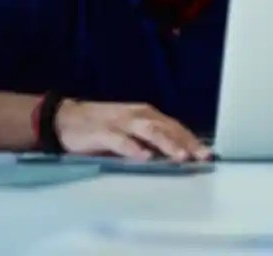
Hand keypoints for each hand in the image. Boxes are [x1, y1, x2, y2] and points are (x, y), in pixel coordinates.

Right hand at [54, 99, 210, 161]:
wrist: (65, 118)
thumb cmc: (102, 126)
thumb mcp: (131, 128)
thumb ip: (151, 138)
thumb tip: (176, 152)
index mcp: (147, 115)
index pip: (175, 127)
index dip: (192, 140)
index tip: (208, 153)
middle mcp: (138, 115)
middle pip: (168, 128)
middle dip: (187, 143)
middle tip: (203, 156)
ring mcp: (121, 123)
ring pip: (150, 132)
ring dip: (167, 144)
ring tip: (181, 157)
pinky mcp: (103, 132)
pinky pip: (121, 141)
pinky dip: (134, 148)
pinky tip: (144, 157)